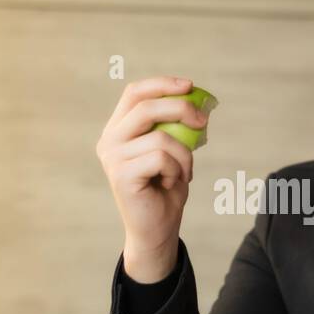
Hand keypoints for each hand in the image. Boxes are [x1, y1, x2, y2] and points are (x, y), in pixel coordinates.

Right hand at [96, 77, 208, 280]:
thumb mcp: (173, 150)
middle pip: (145, 106)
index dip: (163, 84)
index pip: (135, 93)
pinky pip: (162, 158)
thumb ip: (175, 126)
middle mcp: (109, 140)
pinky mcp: (121, 175)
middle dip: (181, 108)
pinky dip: (177, 170)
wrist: (157, 229)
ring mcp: (112, 157)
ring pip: (161, 137)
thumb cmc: (166, 189)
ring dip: (184, 155)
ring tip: (183, 173)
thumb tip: (199, 99)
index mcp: (118, 129)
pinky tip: (170, 184)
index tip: (190, 86)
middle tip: (203, 122)